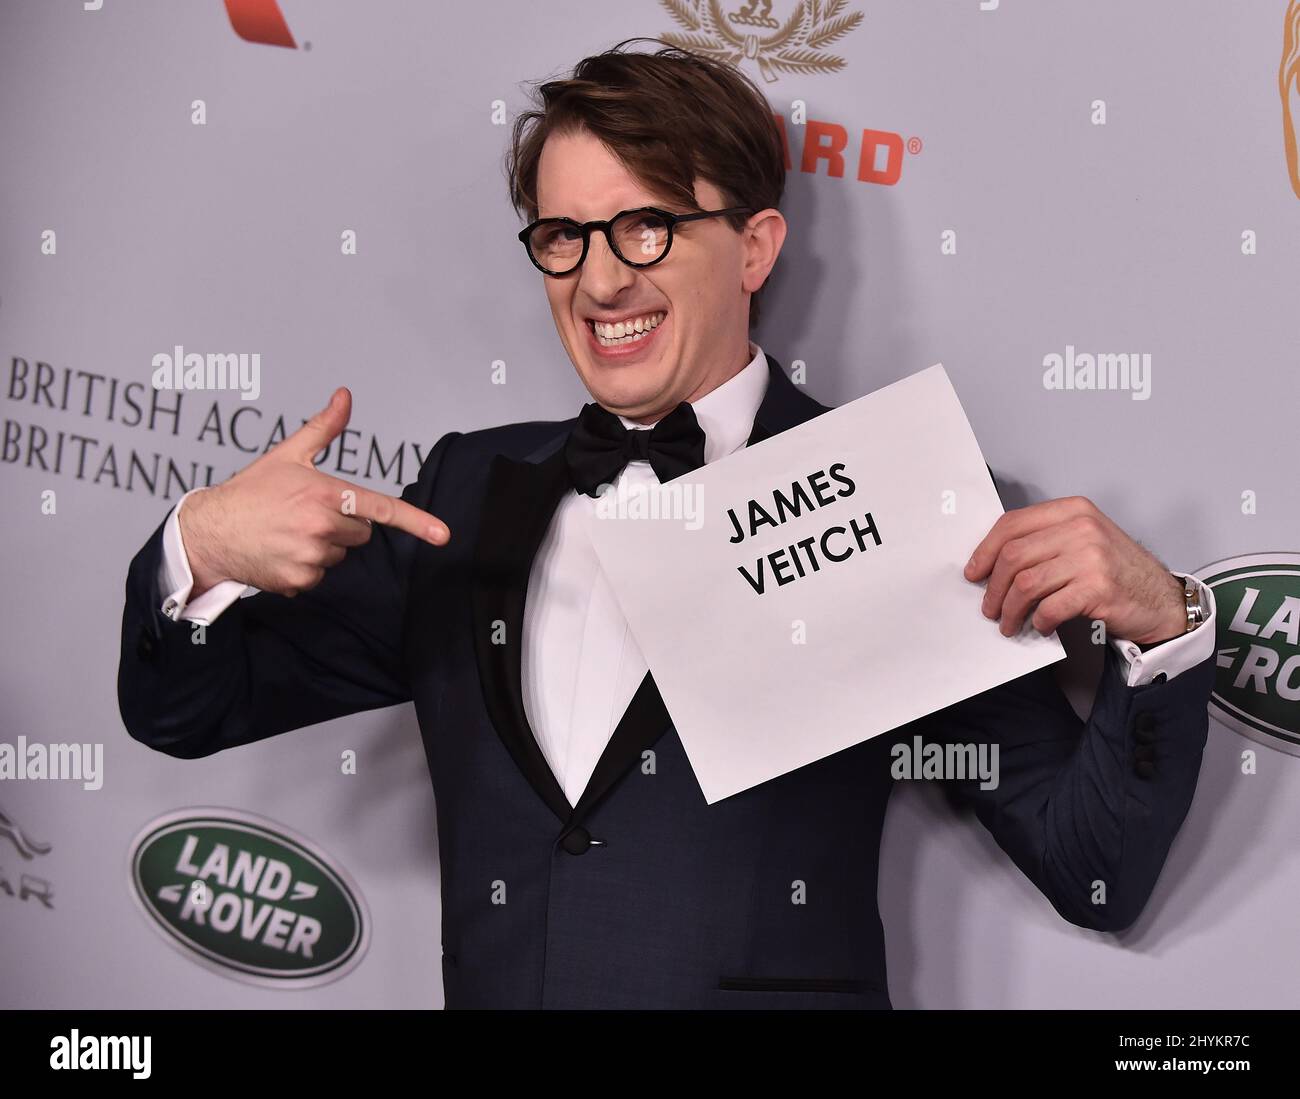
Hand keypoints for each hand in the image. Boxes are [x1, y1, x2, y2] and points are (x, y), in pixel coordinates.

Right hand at [179, 387, 449, 597]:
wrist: (209, 531)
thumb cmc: (251, 491)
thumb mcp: (288, 455)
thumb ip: (323, 427)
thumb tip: (345, 395)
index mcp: (324, 493)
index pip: (380, 508)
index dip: (417, 522)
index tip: (444, 535)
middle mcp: (321, 526)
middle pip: (361, 532)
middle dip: (342, 524)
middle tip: (306, 514)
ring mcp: (310, 556)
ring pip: (341, 555)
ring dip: (324, 547)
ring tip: (289, 533)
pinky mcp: (300, 581)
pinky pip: (321, 576)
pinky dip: (306, 568)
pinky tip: (282, 552)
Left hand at [963, 496, 1184, 644]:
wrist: (1161, 599)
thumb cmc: (1116, 571)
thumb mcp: (1082, 540)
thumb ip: (1044, 541)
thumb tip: (992, 562)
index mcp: (1072, 510)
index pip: (1012, 524)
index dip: (985, 551)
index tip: (974, 572)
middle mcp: (1081, 528)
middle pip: (1013, 555)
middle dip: (994, 587)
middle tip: (990, 607)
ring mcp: (1091, 557)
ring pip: (1025, 583)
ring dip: (1010, 610)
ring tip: (1010, 623)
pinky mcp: (1098, 588)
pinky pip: (1049, 607)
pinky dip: (1038, 621)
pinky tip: (1041, 626)